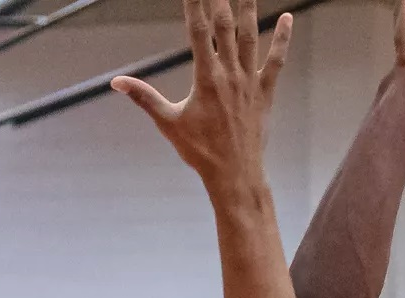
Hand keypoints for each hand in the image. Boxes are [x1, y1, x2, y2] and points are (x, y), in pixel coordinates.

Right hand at [111, 0, 291, 183]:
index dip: (194, 3)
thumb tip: (117, 82)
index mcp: (206, 78)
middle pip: (225, 25)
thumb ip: (144, 98)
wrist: (235, 174)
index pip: (197, 30)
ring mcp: (250, 81)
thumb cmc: (200, 152)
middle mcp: (230, 73)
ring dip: (249, 8)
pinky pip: (276, 61)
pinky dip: (282, 39)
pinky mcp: (265, 92)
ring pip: (250, 36)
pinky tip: (287, 18)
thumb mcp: (168, 123)